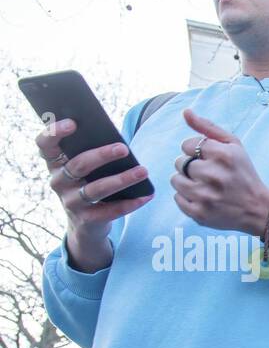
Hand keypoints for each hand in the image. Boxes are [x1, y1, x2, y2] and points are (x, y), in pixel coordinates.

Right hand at [38, 119, 152, 270]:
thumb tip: (117, 140)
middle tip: (124, 148)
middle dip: (101, 155)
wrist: (86, 224)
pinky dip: (130, 203)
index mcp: (54, 164)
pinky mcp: (87, 219)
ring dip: (122, 179)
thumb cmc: (88, 184)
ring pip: (96, 189)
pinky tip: (146, 195)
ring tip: (143, 171)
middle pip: (78, 165)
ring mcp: (71, 202)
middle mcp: (58, 182)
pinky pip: (111, 211)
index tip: (72, 123)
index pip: (44, 145)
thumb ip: (92, 152)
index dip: (54, 132)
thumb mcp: (85, 169)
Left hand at [170, 109, 268, 235]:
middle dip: (191, 167)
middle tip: (209, 175)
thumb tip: (186, 112)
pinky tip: (203, 198)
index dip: (196, 152)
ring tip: (204, 186)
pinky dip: (187, 198)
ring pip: (175, 180)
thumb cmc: (244, 173)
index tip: (209, 160)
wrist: (258, 209)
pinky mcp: (200, 213)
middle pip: (179, 162)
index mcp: (223, 155)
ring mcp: (205, 196)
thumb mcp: (234, 146)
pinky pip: (178, 198)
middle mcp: (214, 175)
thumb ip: (208, 127)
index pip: (187, 145)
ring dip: (186, 182)